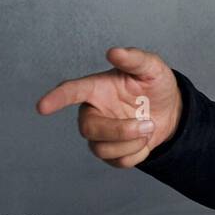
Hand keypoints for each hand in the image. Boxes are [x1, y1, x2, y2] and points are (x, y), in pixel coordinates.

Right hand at [36, 46, 182, 168]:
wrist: (171, 110)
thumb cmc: (155, 85)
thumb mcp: (151, 68)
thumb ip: (135, 59)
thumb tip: (114, 52)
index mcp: (97, 89)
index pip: (71, 92)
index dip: (56, 98)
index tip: (42, 106)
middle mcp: (93, 112)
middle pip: (88, 129)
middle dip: (120, 131)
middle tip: (149, 124)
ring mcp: (99, 134)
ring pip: (101, 149)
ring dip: (133, 142)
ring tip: (149, 127)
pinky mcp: (110, 152)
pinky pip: (118, 162)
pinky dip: (139, 153)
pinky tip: (145, 140)